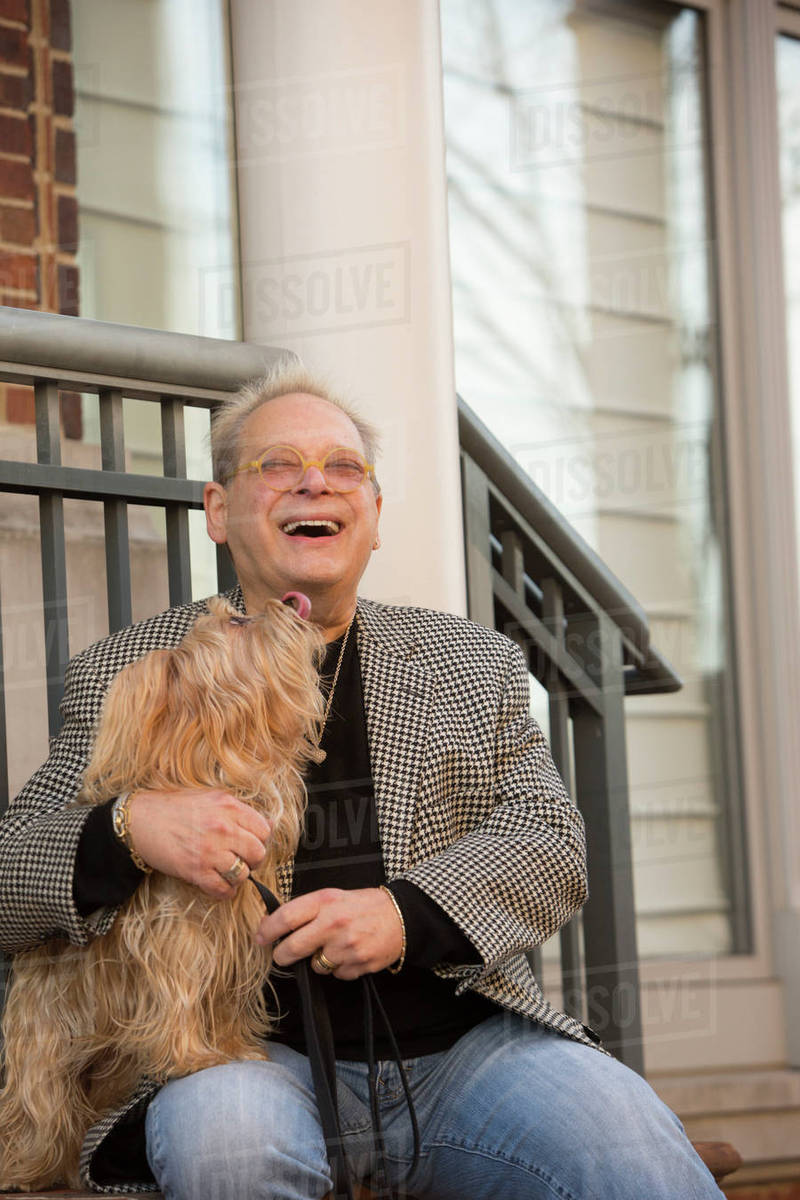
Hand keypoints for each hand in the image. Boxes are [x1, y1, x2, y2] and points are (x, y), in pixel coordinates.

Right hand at [126, 788, 270, 898]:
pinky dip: (225, 891)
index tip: (250, 843)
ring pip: (243, 874)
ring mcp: (210, 850)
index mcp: (229, 806)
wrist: (141, 821)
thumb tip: (270, 824)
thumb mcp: (211, 798)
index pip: (264, 830)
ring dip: (237, 876)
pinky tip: (218, 884)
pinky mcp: (196, 871)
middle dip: (252, 860)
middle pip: (258, 853)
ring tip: (227, 871)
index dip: (260, 839)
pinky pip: (223, 890)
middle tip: (241, 860)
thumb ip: (239, 810)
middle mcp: (223, 827)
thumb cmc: (174, 808)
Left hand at [255, 887, 403, 979]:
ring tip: (333, 946)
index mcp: (326, 901)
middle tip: (281, 955)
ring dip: (317, 961)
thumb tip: (273, 923)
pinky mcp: (358, 964)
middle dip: (281, 955)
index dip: (268, 930)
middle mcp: (334, 923)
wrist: (401, 916)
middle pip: (293, 947)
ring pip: (314, 965)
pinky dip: (338, 968)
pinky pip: (336, 974)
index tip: (260, 937)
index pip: (286, 917)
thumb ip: (307, 909)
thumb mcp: (334, 897)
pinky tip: (349, 954)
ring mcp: (346, 946)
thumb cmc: (364, 905)